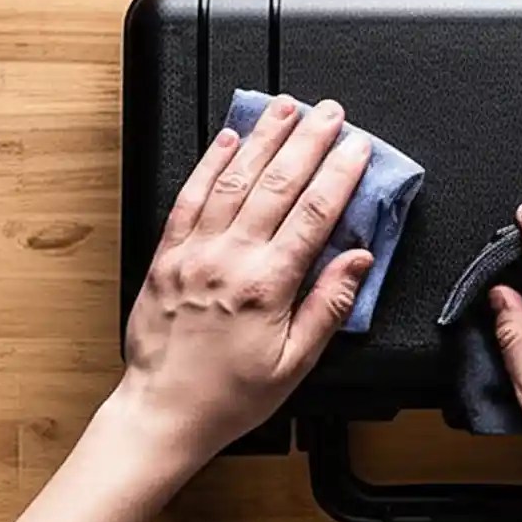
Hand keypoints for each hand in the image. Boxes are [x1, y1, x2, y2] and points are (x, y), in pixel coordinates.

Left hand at [119, 96, 373, 457]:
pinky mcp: (166, 255)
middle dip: (308, 142)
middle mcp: (228, 261)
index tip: (357, 147)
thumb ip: (328, 305)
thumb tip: (359, 261)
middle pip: (277, 184)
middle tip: (329, 113)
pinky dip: (209, 164)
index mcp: (266, 287)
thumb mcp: (296, 363)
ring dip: (262, 139)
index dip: (339, 174)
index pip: (313, 214)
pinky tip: (227, 139)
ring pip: (234, 180)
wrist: (162, 413)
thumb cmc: (230, 396)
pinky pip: (188, 197)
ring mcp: (193, 253)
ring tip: (285, 108)